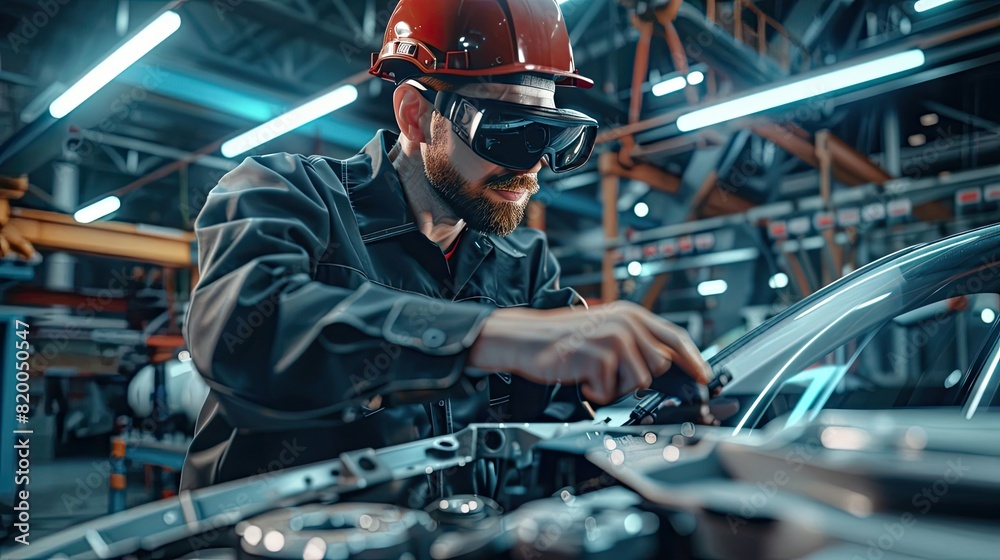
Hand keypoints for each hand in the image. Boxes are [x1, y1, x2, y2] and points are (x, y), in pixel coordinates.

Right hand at [468, 301, 711, 404]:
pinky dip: (597, 393)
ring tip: (595, 376)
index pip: (674, 337)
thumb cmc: (562, 338)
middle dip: (639, 379)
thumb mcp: (605, 329)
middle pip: (660, 365)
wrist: (525, 339)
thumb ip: (635, 340)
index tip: (704, 377)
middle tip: (613, 376)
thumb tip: (665, 364)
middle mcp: (626, 323)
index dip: (694, 360)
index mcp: (630, 314)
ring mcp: (613, 339)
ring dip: (617, 387)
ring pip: (639, 381)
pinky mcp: (599, 357)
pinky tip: (583, 380)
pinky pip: (612, 391)